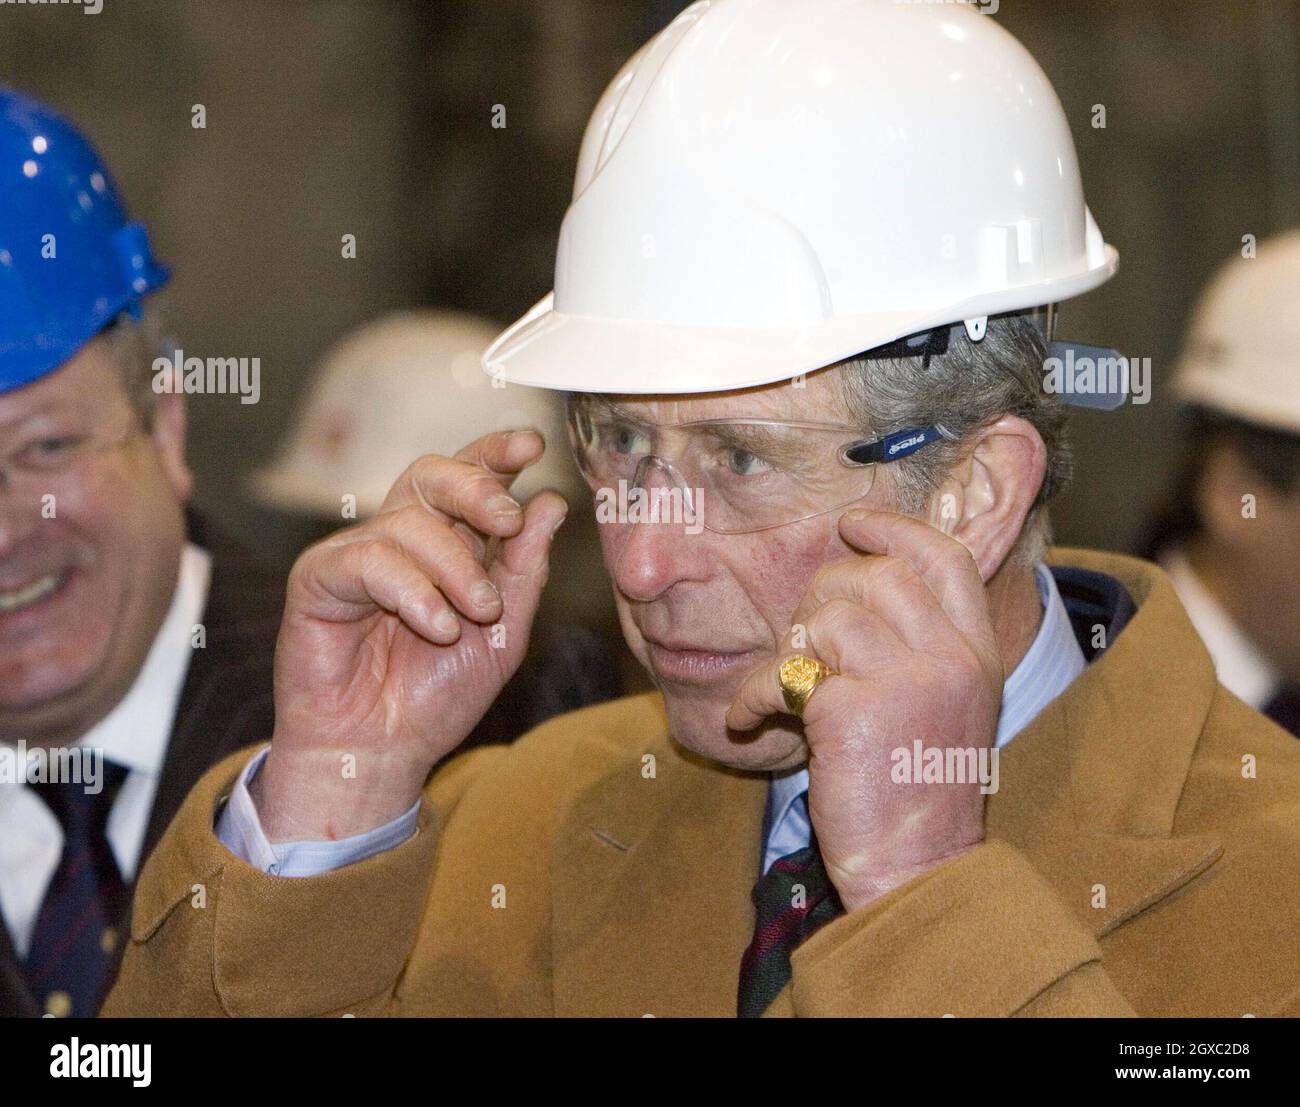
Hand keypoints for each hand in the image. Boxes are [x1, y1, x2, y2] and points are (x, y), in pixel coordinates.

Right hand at [254, 430, 567, 841]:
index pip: (467, 478)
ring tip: (474, 614)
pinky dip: (413, 591)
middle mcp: (399, 538)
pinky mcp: (318, 578)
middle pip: (432, 475)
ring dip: (456, 567)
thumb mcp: (502, 633)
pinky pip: (370, 559)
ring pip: (410, 522)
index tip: (530, 448)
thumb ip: (523, 569)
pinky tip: (436, 627)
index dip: (495, 454)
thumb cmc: (436, 695)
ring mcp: (356, 554)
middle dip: (476, 488)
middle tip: (506, 520)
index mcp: (446, 542)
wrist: (381, 751)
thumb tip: (551, 502)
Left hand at [726, 509, 1002, 909]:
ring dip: (790, 650)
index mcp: (976, 655)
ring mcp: (906, 681)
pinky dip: (751, 695)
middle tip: (804, 640)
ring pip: (828, 617)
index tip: (853, 525)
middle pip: (876, 574)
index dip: (894, 529)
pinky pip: (783, 674)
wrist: (917, 873)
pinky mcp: (853, 712)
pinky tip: (748, 723)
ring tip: (783, 693)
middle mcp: (950, 659)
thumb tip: (841, 595)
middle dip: (824, 592)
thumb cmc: (915, 796)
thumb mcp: (940, 710)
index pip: (944, 558)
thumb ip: (913, 650)